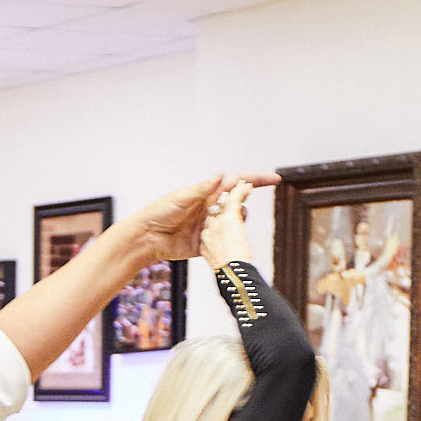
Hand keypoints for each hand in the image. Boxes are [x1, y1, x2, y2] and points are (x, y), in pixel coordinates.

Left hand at [137, 169, 278, 262]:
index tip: (274, 179)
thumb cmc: (160, 212)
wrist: (146, 238)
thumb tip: (222, 174)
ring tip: (230, 225)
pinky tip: (230, 246)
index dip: (255, 181)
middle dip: (247, 204)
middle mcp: (211, 209)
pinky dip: (228, 244)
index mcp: (207, 195)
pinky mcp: (205, 244)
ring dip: (238, 224)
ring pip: (234, 224)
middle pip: (239, 204)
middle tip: (243, 208)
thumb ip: (203, 189)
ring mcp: (209, 227)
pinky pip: (222, 244)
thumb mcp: (182, 198)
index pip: (236, 184)